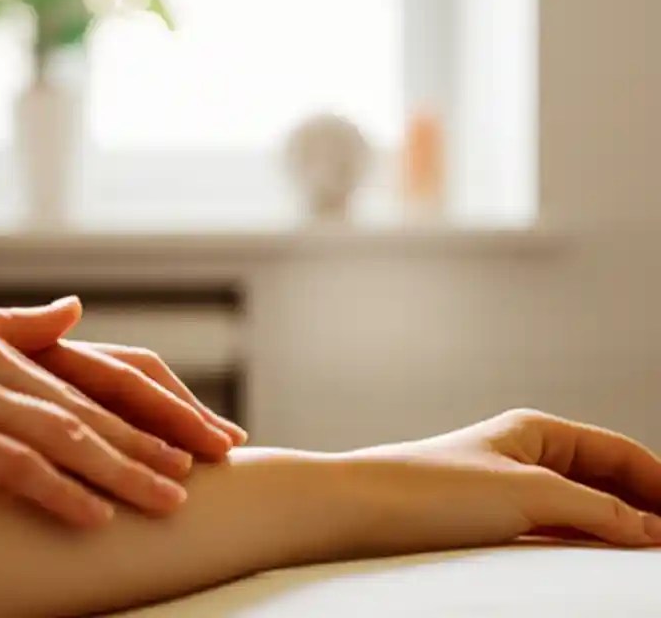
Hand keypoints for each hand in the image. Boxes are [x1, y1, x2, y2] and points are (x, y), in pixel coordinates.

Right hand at [0, 283, 196, 527]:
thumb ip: (12, 325)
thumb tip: (76, 313)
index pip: (89, 382)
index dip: (145, 411)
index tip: (191, 434)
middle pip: (92, 407)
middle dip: (155, 440)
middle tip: (210, 467)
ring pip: (65, 436)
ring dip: (122, 470)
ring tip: (171, 499)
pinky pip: (10, 461)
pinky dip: (58, 488)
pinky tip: (93, 514)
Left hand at [339, 409, 660, 552]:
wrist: (358, 509)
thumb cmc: (431, 488)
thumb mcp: (529, 495)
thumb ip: (597, 511)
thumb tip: (652, 530)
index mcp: (535, 431)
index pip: (620, 453)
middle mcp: (523, 455)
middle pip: (606, 480)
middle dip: (645, 507)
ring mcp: (507, 491)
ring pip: (581, 509)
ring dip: (617, 529)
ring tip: (648, 553)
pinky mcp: (487, 524)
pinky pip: (553, 531)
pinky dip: (584, 543)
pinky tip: (599, 560)